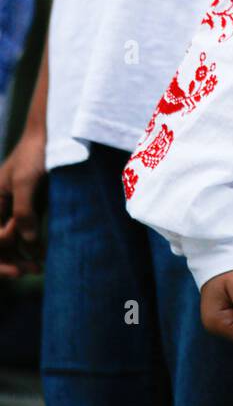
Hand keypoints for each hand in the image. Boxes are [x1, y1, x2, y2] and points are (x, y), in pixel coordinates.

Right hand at [0, 125, 46, 278]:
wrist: (54, 134)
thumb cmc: (36, 153)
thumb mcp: (26, 180)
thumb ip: (23, 210)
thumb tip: (27, 240)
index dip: (4, 241)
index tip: (19, 233)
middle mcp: (1, 205)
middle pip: (0, 242)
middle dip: (10, 258)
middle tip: (27, 272)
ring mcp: (17, 207)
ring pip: (14, 241)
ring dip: (23, 256)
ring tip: (39, 269)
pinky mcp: (34, 206)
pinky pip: (28, 232)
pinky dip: (33, 245)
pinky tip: (43, 256)